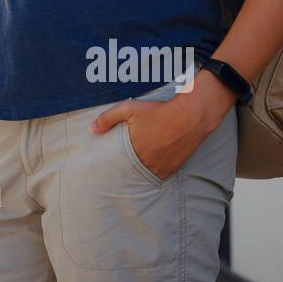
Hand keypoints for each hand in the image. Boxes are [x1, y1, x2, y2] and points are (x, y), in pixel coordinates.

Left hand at [89, 77, 233, 180]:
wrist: (190, 115)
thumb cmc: (158, 111)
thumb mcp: (128, 109)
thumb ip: (108, 118)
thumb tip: (92, 129)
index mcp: (135, 151)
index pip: (120, 164)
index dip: (116, 163)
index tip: (113, 162)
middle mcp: (148, 163)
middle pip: (133, 169)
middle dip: (129, 165)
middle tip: (128, 160)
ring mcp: (163, 167)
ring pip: (148, 172)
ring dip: (144, 167)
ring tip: (142, 159)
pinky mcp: (175, 167)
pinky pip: (162, 172)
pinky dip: (157, 168)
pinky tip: (156, 159)